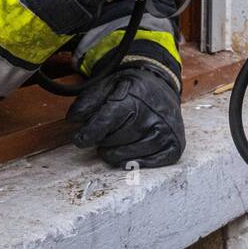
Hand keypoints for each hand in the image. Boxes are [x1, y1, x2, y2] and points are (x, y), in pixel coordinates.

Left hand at [66, 62, 185, 167]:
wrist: (161, 84)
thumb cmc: (131, 89)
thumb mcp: (106, 85)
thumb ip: (87, 101)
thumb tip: (73, 119)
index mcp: (135, 98)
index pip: (105, 124)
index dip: (88, 135)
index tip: (80, 139)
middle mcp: (153, 116)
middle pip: (114, 143)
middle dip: (103, 141)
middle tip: (106, 133)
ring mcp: (167, 132)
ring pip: (128, 157)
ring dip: (116, 153)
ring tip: (116, 142)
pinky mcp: (174, 146)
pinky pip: (148, 164)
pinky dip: (134, 160)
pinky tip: (130, 150)